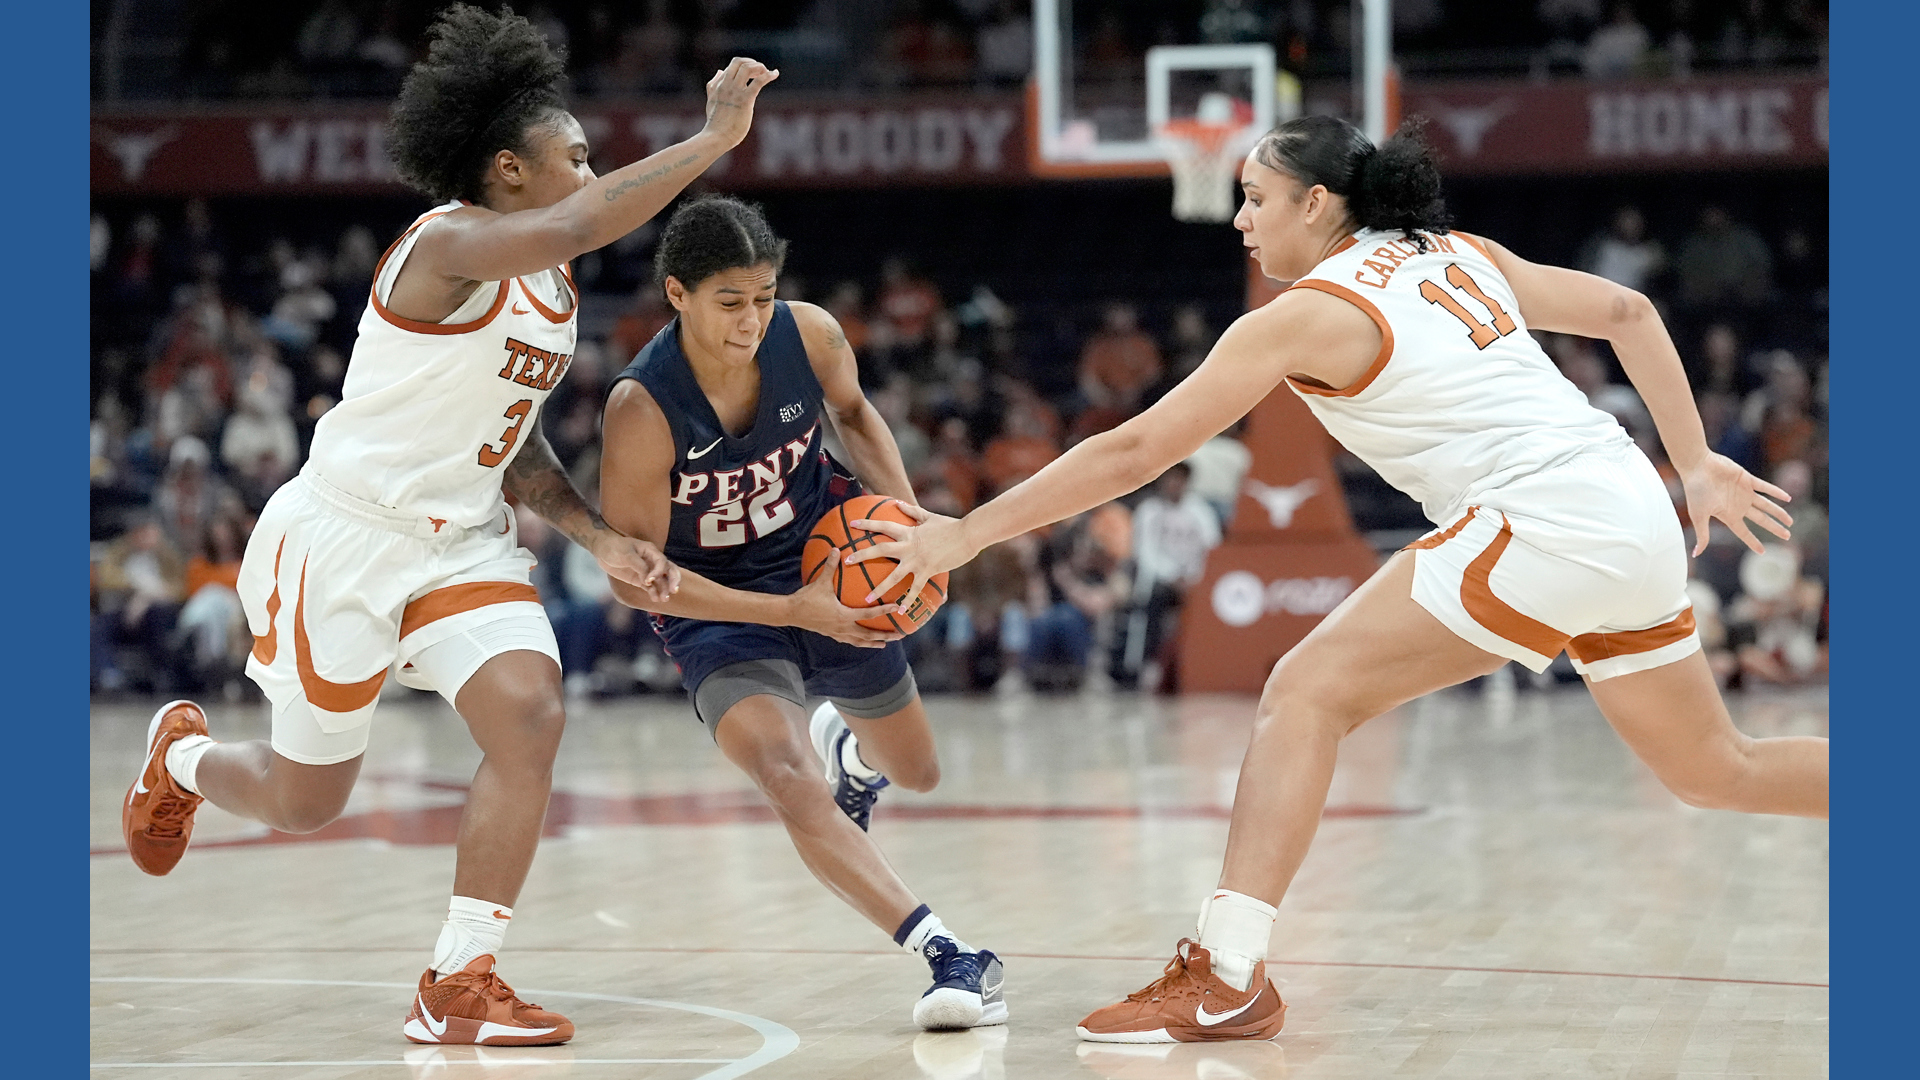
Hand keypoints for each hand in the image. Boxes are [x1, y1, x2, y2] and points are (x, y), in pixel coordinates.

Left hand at [593, 533, 680, 602]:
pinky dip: (654, 593)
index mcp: (650, 551)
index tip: (649, 580)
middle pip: (669, 570)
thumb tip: (648, 580)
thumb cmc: (615, 547)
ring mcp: (647, 571)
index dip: (658, 572)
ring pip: (661, 581)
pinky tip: (655, 599)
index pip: (661, 562)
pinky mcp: (640, 580)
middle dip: (673, 580)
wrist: (602, 551)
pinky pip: (650, 587)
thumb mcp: (626, 555)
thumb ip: (639, 566)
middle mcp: (652, 561)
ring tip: (664, 599)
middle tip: (673, 591)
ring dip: (664, 589)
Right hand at [702, 57, 778, 147]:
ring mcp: (735, 91)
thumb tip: (719, 71)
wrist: (716, 137)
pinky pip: (758, 82)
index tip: (753, 74)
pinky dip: (768, 75)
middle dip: (752, 62)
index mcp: (719, 85)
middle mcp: (726, 85)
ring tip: (767, 74)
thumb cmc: (715, 123)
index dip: (744, 66)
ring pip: (748, 68)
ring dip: (760, 67)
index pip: (732, 66)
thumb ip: (713, 85)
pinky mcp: (745, 100)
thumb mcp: (711, 100)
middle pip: (739, 62)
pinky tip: (775, 74)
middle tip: (760, 72)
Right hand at [786, 570, 902, 648]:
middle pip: (868, 635)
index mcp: (844, 616)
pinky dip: (859, 642)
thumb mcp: (821, 582)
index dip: (884, 611)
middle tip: (899, 635)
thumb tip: (837, 549)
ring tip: (885, 644)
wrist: (791, 613)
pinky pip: (849, 641)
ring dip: (873, 643)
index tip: (897, 608)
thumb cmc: (807, 598)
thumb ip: (830, 566)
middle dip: (885, 636)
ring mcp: (837, 633)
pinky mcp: (831, 634)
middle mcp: (843, 628)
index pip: (868, 615)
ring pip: (859, 642)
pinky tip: (862, 641)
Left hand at [845, 503, 975, 605]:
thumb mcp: (929, 516)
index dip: (867, 525)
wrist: (967, 534)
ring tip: (866, 599)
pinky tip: (900, 612)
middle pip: (880, 550)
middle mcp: (909, 546)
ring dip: (879, 588)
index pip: (883, 526)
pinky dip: (907, 601)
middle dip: (862, 555)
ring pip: (893, 576)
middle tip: (847, 560)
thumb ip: (912, 511)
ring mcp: (917, 560)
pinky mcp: (927, 571)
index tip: (852, 524)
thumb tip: (897, 502)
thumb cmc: (950, 525)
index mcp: (908, 532)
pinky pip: (914, 589)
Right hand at [1679, 452, 1792, 555]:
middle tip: (1787, 536)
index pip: (1743, 532)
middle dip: (1774, 528)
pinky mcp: (1747, 479)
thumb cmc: (1695, 491)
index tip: (1762, 552)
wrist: (1697, 466)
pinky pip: (1765, 487)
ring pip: (1766, 505)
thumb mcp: (1698, 516)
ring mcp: (1743, 492)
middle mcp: (1738, 505)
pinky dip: (1776, 492)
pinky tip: (1787, 498)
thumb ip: (1702, 534)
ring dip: (1779, 513)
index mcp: (1727, 515)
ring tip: (1790, 521)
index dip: (1753, 542)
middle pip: (1760, 520)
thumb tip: (1695, 554)